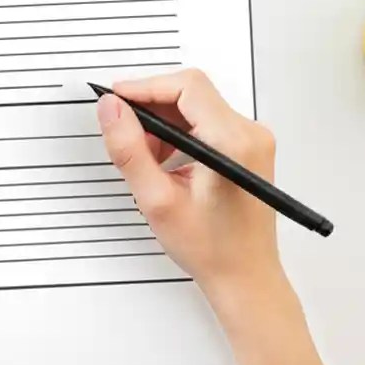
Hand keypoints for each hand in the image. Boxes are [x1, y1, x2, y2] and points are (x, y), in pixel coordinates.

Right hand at [94, 69, 279, 292]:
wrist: (246, 277)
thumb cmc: (213, 249)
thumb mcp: (157, 200)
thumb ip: (130, 150)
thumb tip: (112, 110)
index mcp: (232, 143)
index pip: (186, 88)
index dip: (146, 87)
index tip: (117, 98)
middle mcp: (250, 135)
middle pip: (191, 94)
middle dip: (152, 109)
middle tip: (125, 132)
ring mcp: (252, 141)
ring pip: (196, 108)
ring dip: (164, 125)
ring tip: (146, 158)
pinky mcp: (247, 148)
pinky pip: (207, 123)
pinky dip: (179, 135)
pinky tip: (164, 163)